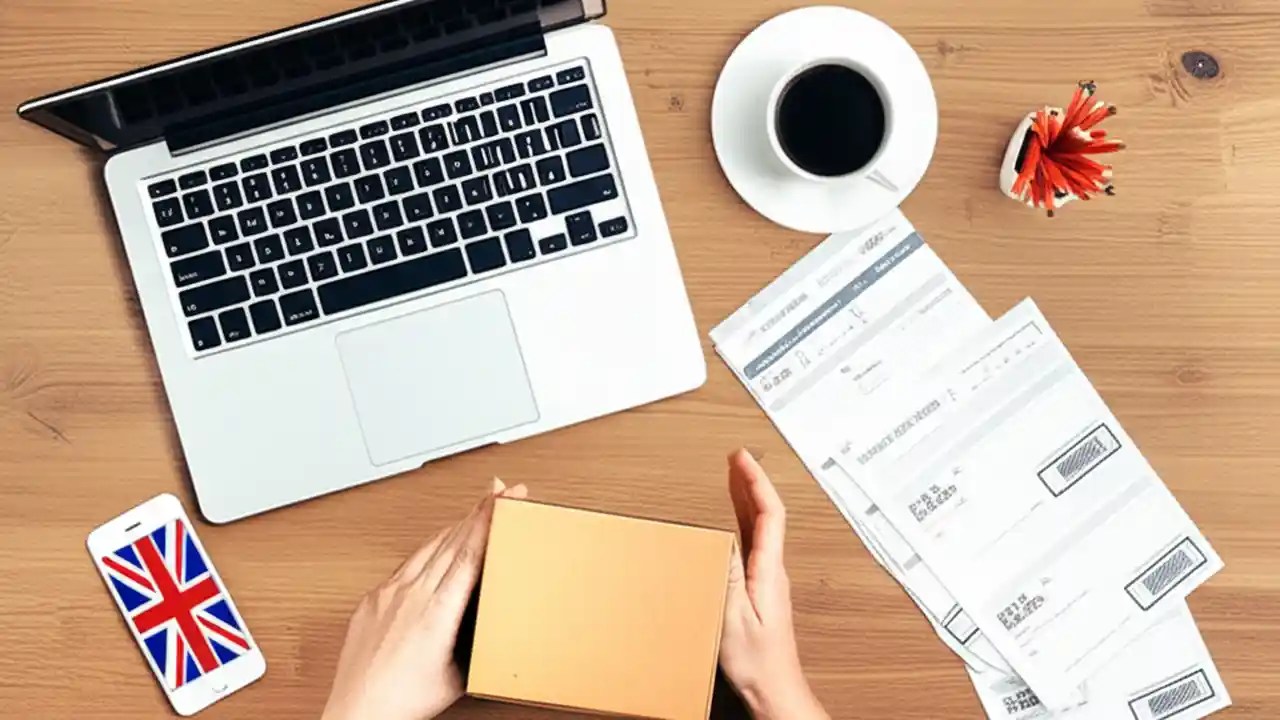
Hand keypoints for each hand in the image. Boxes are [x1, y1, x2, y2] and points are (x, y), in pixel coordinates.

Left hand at [321, 479, 527, 719]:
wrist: (357, 711)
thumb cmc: (402, 701)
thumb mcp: (459, 674)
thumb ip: (475, 641)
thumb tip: (491, 625)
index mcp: (438, 611)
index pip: (470, 553)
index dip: (489, 519)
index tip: (505, 498)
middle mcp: (412, 595)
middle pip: (453, 540)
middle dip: (480, 512)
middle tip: (500, 491)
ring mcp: (389, 594)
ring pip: (429, 547)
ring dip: (455, 526)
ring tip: (474, 512)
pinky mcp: (372, 599)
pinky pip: (406, 563)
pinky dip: (428, 549)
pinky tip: (435, 546)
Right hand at [720, 450, 827, 719]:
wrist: (775, 690)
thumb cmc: (758, 663)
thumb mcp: (734, 618)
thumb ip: (728, 577)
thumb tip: (722, 539)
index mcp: (768, 571)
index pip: (768, 513)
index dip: (755, 481)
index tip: (742, 458)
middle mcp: (772, 571)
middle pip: (765, 514)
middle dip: (749, 481)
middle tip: (736, 458)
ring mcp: (769, 580)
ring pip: (760, 528)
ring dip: (746, 499)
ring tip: (733, 479)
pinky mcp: (762, 591)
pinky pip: (754, 545)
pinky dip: (742, 523)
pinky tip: (731, 523)